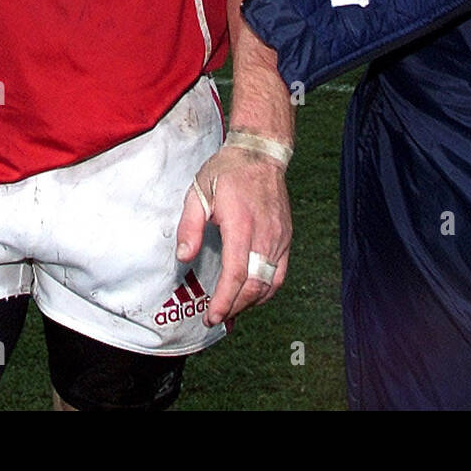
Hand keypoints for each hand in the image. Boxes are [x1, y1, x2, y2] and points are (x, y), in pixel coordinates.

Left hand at [175, 144, 290, 326]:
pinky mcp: (286, 237)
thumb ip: (190, 226)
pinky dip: (266, 290)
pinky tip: (251, 294)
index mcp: (241, 224)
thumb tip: (184, 257)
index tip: (212, 317)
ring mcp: (280, 237)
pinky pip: (279, 273)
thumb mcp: (199, 191)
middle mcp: (265, 234)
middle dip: (235, 307)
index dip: (225, 301)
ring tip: (231, 309)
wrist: (260, 153)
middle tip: (216, 318)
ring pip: (270, 283)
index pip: (237, 273)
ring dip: (250, 302)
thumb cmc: (227, 171)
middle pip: (255, 285)